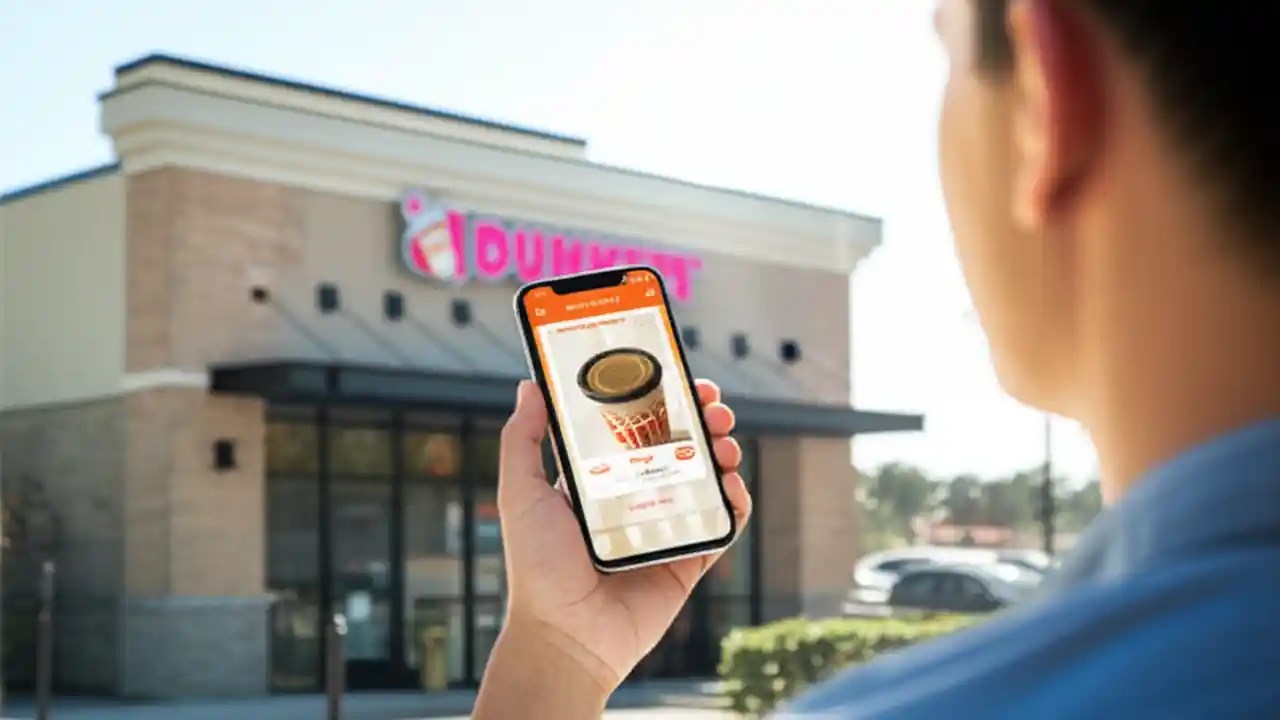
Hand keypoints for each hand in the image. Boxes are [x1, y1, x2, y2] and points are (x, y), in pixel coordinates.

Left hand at [487, 379, 751, 692]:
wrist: (565, 636)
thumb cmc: (537, 567)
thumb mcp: (521, 493)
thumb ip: (523, 440)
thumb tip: (528, 385)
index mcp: (600, 480)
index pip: (638, 428)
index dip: (663, 400)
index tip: (679, 377)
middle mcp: (636, 499)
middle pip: (681, 447)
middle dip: (703, 420)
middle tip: (714, 406)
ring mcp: (665, 528)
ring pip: (708, 480)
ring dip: (724, 454)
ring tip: (725, 442)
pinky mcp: (688, 561)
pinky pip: (722, 526)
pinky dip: (736, 503)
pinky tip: (734, 484)